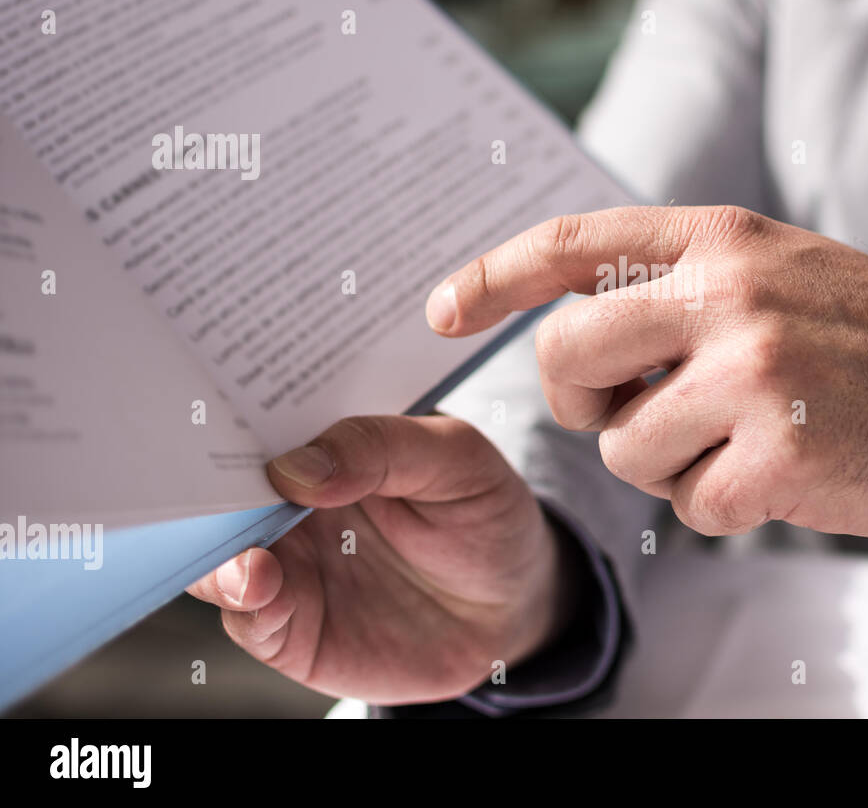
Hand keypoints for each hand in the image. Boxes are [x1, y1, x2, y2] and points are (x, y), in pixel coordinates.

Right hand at [187, 415, 577, 704]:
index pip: (254, 423)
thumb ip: (383, 448)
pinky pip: (251, 619)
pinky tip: (260, 587)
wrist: (514, 605)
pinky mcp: (294, 630)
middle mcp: (290, 508)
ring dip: (214, 552)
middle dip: (195, 487)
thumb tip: (295, 467)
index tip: (203, 405)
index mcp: (321, 450)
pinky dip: (246, 603)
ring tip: (242, 551)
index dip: (222, 412)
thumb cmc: (483, 514)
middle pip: (218, 494)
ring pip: (218, 558)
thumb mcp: (456, 459)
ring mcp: (288, 568)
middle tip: (184, 483)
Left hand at [426, 205, 867, 538]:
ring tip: (743, 443)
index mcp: (723, 238)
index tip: (441, 312)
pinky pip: (688, 507)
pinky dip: (720, 508)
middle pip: (564, 358)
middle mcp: (728, 293)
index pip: (574, 244)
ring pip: (623, 450)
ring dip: (668, 466)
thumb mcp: (785, 269)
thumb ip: (688, 282)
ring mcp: (753, 372)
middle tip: (629, 415)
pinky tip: (781, 480)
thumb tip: (580, 325)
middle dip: (580, 405)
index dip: (494, 275)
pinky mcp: (780, 454)